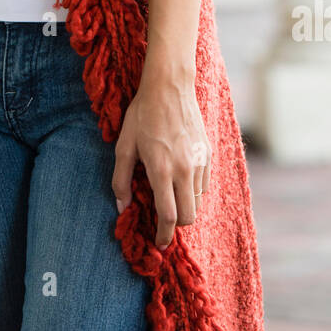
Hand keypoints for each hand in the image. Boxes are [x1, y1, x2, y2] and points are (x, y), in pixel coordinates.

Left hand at [112, 68, 211, 250]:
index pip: (169, 216)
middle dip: (176, 225)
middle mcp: (185, 170)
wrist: (169, 86)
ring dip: (184, 206)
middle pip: (189, 217)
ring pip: (197, 202)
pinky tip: (179, 178)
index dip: (164, 235)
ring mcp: (200, 162)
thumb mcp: (123, 145)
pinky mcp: (209, 154)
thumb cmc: (142, 114)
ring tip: (169, 195)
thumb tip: (122, 206)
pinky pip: (204, 185)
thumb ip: (121, 179)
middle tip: (163, 222)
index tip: (160, 244)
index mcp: (162, 169)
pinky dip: (193, 190)